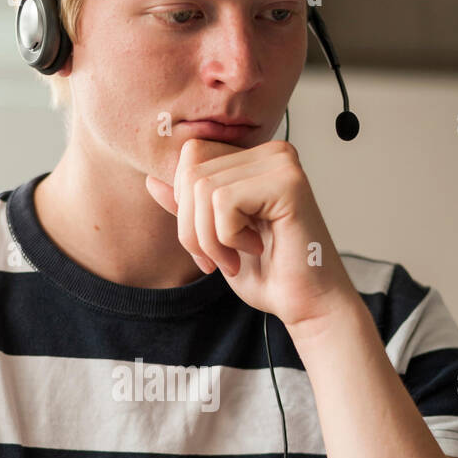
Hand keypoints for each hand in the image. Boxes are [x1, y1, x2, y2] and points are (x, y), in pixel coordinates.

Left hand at [145, 137, 357, 327]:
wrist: (306, 304)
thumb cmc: (268, 274)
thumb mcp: (214, 237)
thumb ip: (188, 208)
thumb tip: (151, 181)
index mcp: (255, 159)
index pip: (190, 157)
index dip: (186, 206)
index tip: (209, 245)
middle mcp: (272, 152)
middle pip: (191, 172)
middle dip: (193, 228)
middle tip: (220, 258)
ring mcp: (281, 163)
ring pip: (203, 188)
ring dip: (210, 238)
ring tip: (237, 256)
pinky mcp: (287, 183)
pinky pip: (223, 202)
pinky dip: (228, 237)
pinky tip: (256, 249)